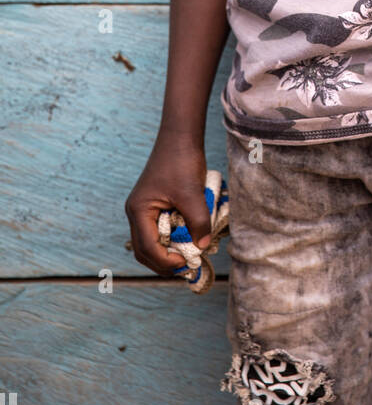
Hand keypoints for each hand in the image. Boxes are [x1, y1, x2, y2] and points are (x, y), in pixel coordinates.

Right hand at [125, 132, 210, 275]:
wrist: (180, 136)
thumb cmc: (182, 162)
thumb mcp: (192, 194)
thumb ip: (198, 222)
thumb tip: (202, 247)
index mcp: (139, 211)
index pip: (148, 248)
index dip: (166, 261)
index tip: (187, 263)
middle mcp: (136, 212)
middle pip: (144, 250)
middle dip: (163, 263)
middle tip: (186, 267)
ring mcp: (143, 209)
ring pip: (150, 242)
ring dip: (166, 253)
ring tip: (187, 256)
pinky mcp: (153, 205)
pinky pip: (158, 230)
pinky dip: (170, 239)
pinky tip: (187, 238)